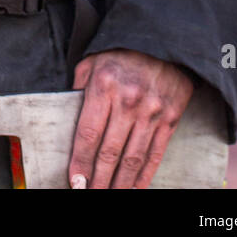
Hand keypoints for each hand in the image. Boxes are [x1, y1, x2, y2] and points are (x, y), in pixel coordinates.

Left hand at [69, 48, 194, 189]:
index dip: (80, 161)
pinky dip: (144, 176)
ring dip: (120, 183)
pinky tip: (134, 188)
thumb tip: (67, 116)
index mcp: (104, 85)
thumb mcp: (93, 61)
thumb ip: (80, 88)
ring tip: (110, 195)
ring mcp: (151, 111)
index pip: (88, 133)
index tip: (75, 181)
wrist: (164, 42)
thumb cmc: (123, 53)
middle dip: (98, 179)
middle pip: (109, 151)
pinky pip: (155, 154)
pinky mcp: (170, 118)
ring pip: (132, 158)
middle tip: (91, 194)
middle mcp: (128, 100)